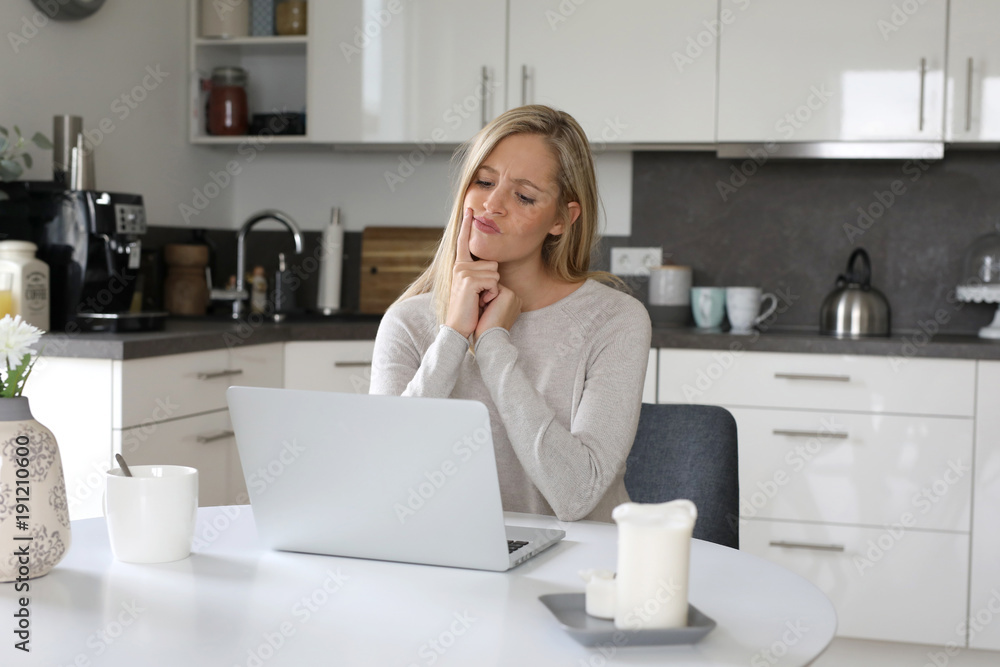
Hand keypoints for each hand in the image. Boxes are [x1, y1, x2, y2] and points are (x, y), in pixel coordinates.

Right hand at [445, 208, 499, 338]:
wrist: (459, 327)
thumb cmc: (470, 310)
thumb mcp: (474, 288)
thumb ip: (479, 274)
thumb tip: (492, 265)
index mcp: (460, 266)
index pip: (463, 242)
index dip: (467, 225)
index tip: (469, 209)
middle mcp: (460, 266)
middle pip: (492, 262)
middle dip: (493, 281)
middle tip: (480, 296)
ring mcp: (463, 272)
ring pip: (495, 272)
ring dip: (493, 288)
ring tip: (480, 299)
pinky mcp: (469, 280)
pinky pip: (493, 280)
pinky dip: (491, 293)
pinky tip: (480, 301)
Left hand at [474, 283, 521, 343]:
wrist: (489, 338)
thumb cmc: (485, 330)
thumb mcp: (489, 314)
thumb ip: (490, 302)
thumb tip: (481, 292)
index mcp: (513, 306)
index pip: (496, 294)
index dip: (486, 299)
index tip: (481, 311)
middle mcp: (516, 301)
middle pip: (495, 289)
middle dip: (485, 296)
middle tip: (480, 309)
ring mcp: (514, 297)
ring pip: (493, 287)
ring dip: (485, 295)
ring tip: (482, 308)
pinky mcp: (508, 295)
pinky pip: (493, 286)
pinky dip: (485, 294)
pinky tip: (483, 305)